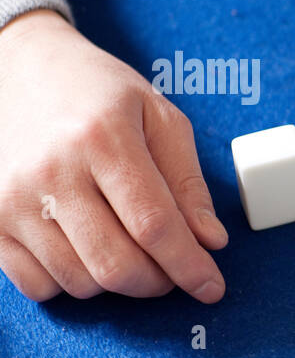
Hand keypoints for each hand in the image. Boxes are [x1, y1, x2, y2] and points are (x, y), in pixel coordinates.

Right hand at [0, 10, 227, 301]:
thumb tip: (210, 241)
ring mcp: (12, 199)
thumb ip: (188, 182)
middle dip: (158, 282)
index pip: (154, 225)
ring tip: (131, 250)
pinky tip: (88, 252)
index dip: (189, 266)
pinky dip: (72, 284)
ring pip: (80, 282)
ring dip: (118, 283)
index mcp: (102, 138)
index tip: (212, 288)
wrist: (18, 69)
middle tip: (173, 269)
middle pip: (116, 265)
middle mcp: (51, 172)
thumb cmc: (97, 92)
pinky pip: (37, 286)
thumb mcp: (159, 116)